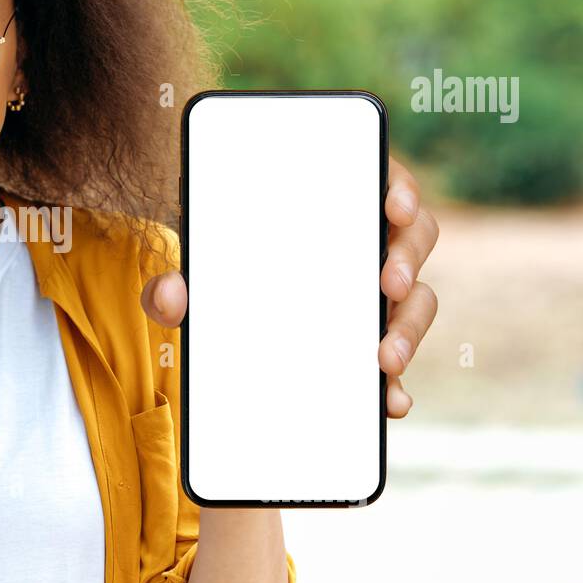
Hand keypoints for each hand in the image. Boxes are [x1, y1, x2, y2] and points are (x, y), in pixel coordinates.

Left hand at [140, 154, 439, 418]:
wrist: (225, 305)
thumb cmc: (221, 267)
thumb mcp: (195, 270)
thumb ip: (173, 282)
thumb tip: (166, 297)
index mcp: (336, 201)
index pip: (383, 180)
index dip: (399, 190)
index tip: (394, 207)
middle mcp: (368, 240)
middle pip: (413, 240)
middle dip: (407, 262)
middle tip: (388, 285)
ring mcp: (376, 289)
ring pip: (416, 300)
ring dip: (410, 327)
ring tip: (386, 356)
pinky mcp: (373, 334)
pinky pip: (396, 353)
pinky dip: (397, 382)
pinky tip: (390, 402)